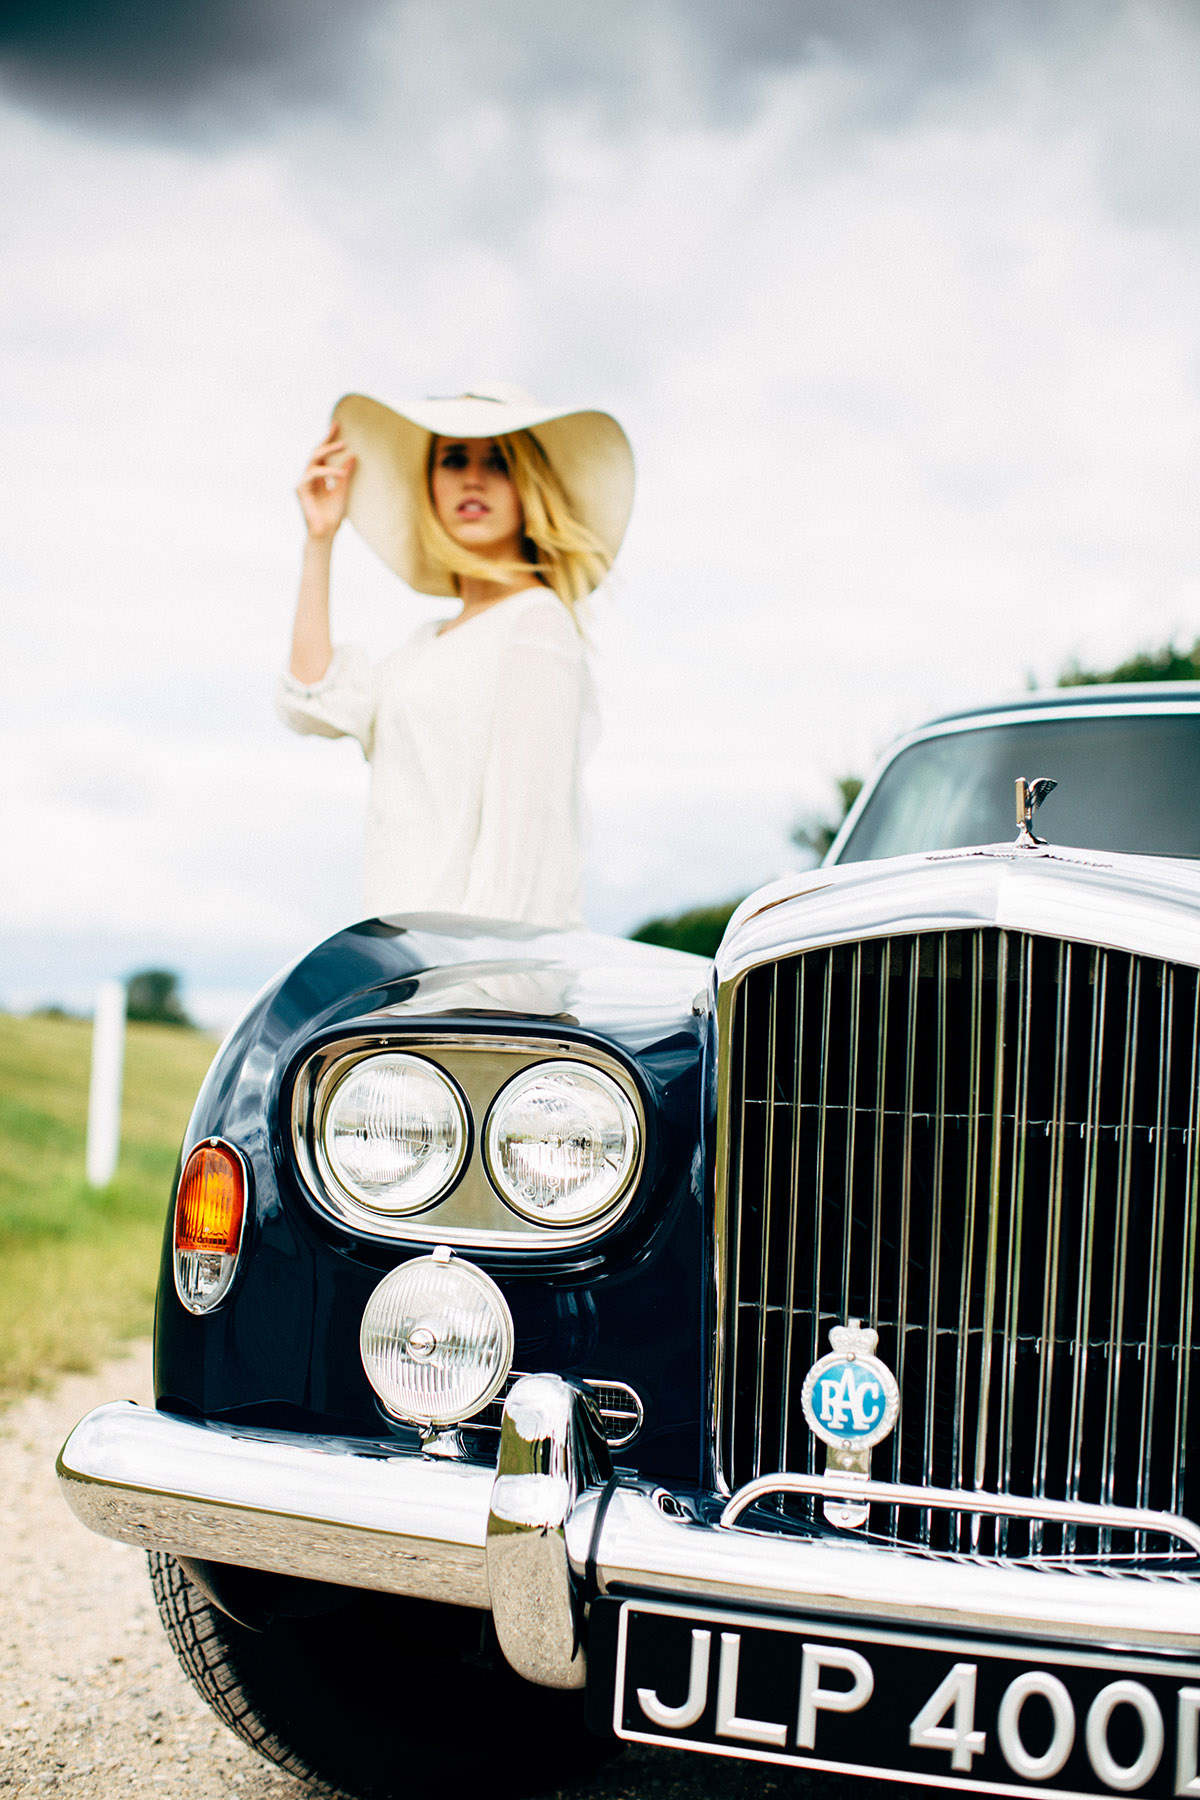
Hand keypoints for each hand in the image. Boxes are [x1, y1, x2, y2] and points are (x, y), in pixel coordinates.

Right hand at [296, 422, 356, 540]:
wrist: (325, 533)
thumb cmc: (333, 515)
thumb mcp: (343, 489)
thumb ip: (345, 473)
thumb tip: (353, 456)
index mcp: (319, 477)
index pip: (323, 454)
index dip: (329, 439)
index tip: (337, 424)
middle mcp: (310, 477)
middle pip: (316, 452)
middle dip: (326, 439)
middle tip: (337, 427)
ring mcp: (304, 482)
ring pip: (314, 460)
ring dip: (328, 451)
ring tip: (343, 446)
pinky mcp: (300, 489)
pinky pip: (313, 474)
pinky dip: (327, 472)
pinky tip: (340, 473)